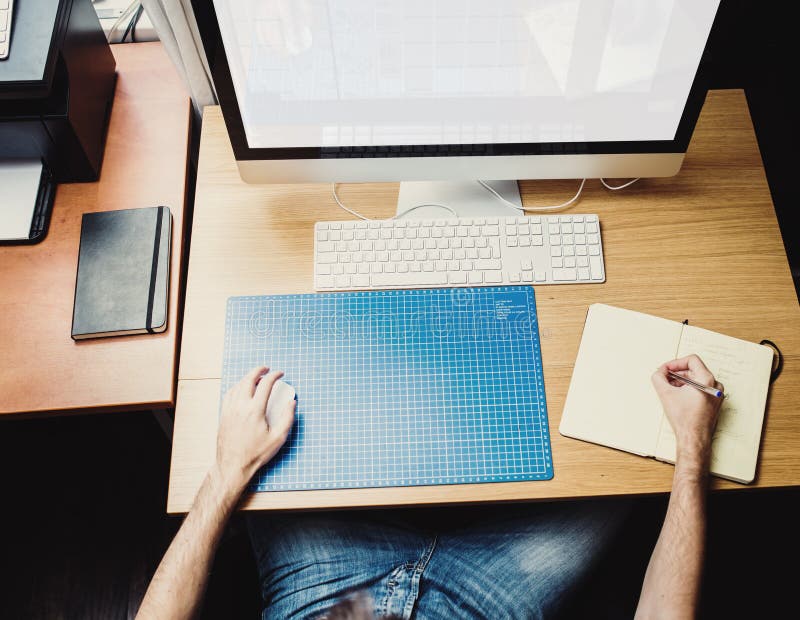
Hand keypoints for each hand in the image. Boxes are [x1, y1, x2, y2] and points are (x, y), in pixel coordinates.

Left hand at [215, 366, 295, 493]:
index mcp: (255, 410)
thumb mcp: (278, 438)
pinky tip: (241, 389)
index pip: (265, 384)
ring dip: (247, 378)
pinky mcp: (223, 415)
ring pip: (237, 385)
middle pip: (248, 380)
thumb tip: (292, 402)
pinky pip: (229, 394)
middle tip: (266, 368)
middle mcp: (240, 406)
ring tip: (256, 378)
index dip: (274, 375)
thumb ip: (287, 418)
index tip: (280, 374)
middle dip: (258, 370)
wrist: (233, 466)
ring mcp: (229, 410)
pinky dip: (237, 387)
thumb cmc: (256, 454)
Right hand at [652, 355, 722, 464]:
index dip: (675, 362)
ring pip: (696, 380)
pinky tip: (678, 397)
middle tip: (664, 379)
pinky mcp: (714, 402)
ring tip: (670, 389)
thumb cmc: (684, 418)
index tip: (665, 370)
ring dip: (681, 381)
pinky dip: (688, 389)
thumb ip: (658, 377)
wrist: (694, 438)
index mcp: (707, 380)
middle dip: (676, 373)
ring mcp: (716, 394)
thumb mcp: (665, 393)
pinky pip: (700, 389)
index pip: (691, 360)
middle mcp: (715, 385)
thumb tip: (659, 371)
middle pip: (693, 370)